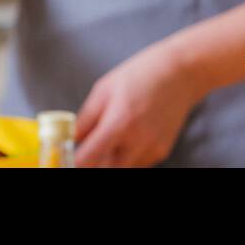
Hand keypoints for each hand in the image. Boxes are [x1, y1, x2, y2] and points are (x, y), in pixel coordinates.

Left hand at [74, 39, 205, 166]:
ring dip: (109, 161)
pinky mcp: (162, 152)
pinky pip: (137, 163)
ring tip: (106, 139)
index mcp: (119, 123)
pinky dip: (126, 157)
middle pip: (107, 170)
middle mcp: (138, 142)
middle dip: (92, 164)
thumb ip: (85, 119)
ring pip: (123, 169)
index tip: (65, 159)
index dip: (74, 162)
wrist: (179, 74)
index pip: (90, 157)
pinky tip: (125, 138)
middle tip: (84, 152)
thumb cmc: (139, 75)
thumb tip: (69, 138)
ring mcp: (153, 150)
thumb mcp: (104, 90)